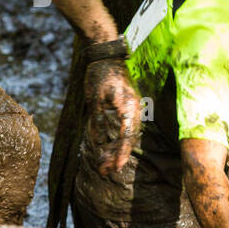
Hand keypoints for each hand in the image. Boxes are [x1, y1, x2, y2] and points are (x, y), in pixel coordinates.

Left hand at [84, 56, 140, 175]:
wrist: (106, 55)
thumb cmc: (99, 74)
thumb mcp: (94, 99)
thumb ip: (97, 122)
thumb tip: (98, 143)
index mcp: (127, 106)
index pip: (127, 135)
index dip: (121, 153)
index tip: (115, 168)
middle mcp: (134, 109)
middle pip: (128, 139)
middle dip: (117, 157)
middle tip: (104, 172)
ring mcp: (133, 108)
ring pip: (127, 136)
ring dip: (116, 151)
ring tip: (103, 166)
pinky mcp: (128, 108)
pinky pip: (125, 128)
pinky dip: (116, 141)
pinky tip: (107, 151)